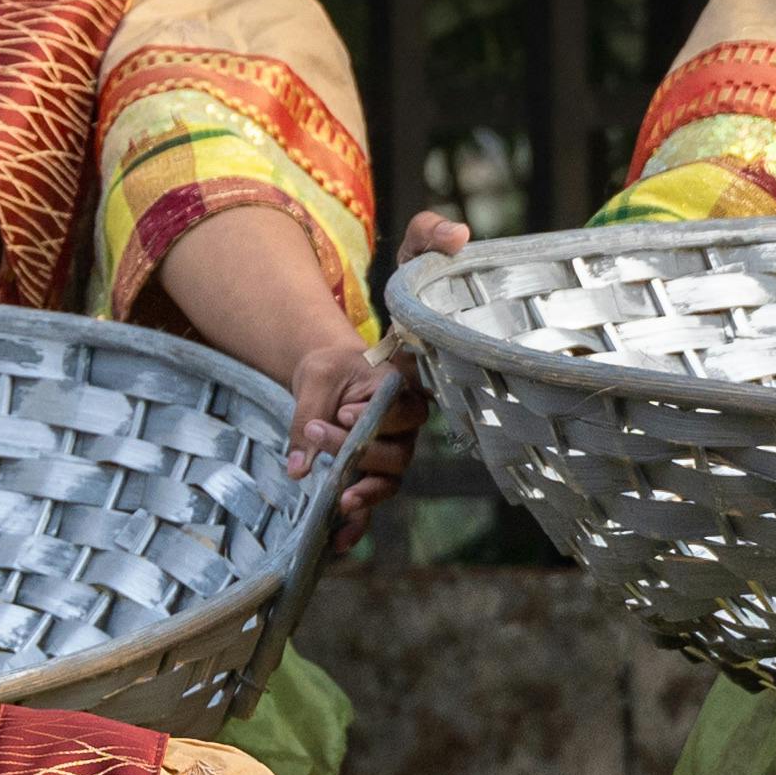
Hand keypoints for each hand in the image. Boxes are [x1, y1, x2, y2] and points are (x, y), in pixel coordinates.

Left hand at [295, 216, 471, 535]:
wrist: (339, 364)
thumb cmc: (383, 315)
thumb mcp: (402, 272)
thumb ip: (428, 239)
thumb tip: (458, 232)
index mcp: (415, 383)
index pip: (409, 407)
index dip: (378, 417)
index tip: (338, 413)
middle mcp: (411, 424)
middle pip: (398, 452)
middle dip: (357, 451)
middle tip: (316, 433)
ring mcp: (392, 453)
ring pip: (387, 483)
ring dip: (362, 494)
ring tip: (334, 497)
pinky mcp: (368, 472)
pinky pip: (367, 507)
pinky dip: (353, 528)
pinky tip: (335, 542)